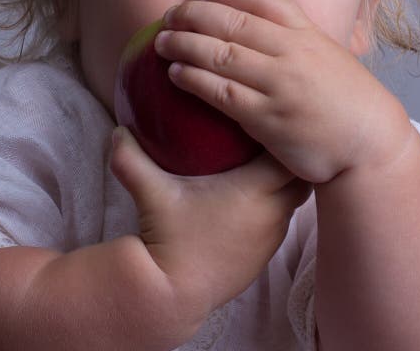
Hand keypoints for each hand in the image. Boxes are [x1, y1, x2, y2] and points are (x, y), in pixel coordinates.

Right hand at [109, 126, 311, 317]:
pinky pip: (281, 223)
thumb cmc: (167, 239)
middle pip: (302, 175)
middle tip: (270, 141)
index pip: (289, 153)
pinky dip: (275, 209)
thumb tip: (117, 129)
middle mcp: (271, 212)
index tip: (271, 123)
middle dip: (291, 158)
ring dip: (284, 184)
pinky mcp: (264, 257)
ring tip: (265, 167)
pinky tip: (252, 202)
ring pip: (294, 201)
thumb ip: (132, 157)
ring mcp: (271, 238)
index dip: (285, 137)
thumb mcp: (150, 192)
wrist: (172, 295)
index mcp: (253, 189)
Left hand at [154, 0, 412, 183]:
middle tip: (170, 15)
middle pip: (232, 21)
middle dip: (194, 14)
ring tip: (161, 42)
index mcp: (308, 33)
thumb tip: (262, 29)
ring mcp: (279, 83)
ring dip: (185, 44)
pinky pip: (222, 93)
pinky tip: (176, 75)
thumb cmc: (349, 100)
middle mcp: (292, 51)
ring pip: (221, 53)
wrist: (371, 141)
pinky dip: (194, 80)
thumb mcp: (330, 56)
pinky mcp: (268, 118)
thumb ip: (297, 40)